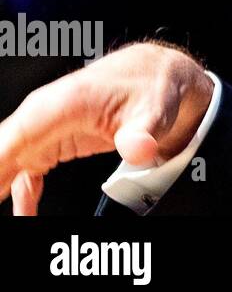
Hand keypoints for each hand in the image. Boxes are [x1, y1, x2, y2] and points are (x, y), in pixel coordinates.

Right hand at [0, 41, 213, 214]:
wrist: (156, 76)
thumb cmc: (150, 86)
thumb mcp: (153, 112)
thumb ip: (141, 134)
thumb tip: (138, 149)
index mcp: (63, 103)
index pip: (16, 137)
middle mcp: (45, 113)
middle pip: (3, 150)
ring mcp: (44, 127)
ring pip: (8, 162)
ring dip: (3, 184)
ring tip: (18, 214)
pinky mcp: (50, 141)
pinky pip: (25, 172)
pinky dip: (20, 194)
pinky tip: (24, 213)